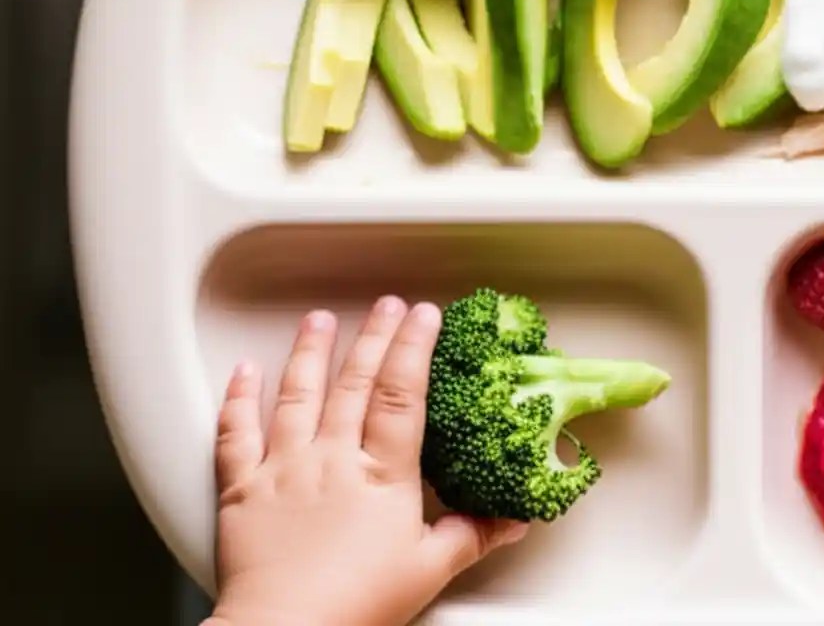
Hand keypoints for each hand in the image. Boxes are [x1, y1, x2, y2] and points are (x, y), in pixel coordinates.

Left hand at [206, 297, 526, 625]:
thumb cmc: (356, 605)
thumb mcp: (429, 571)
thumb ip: (471, 537)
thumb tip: (513, 520)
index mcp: (381, 474)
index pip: (401, 394)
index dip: (413, 348)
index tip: (423, 316)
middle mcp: (331, 458)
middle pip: (355, 383)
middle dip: (373, 336)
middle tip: (386, 304)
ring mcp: (283, 468)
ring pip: (297, 395)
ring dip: (310, 352)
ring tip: (319, 320)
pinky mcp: (242, 489)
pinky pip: (236, 433)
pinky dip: (238, 398)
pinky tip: (244, 373)